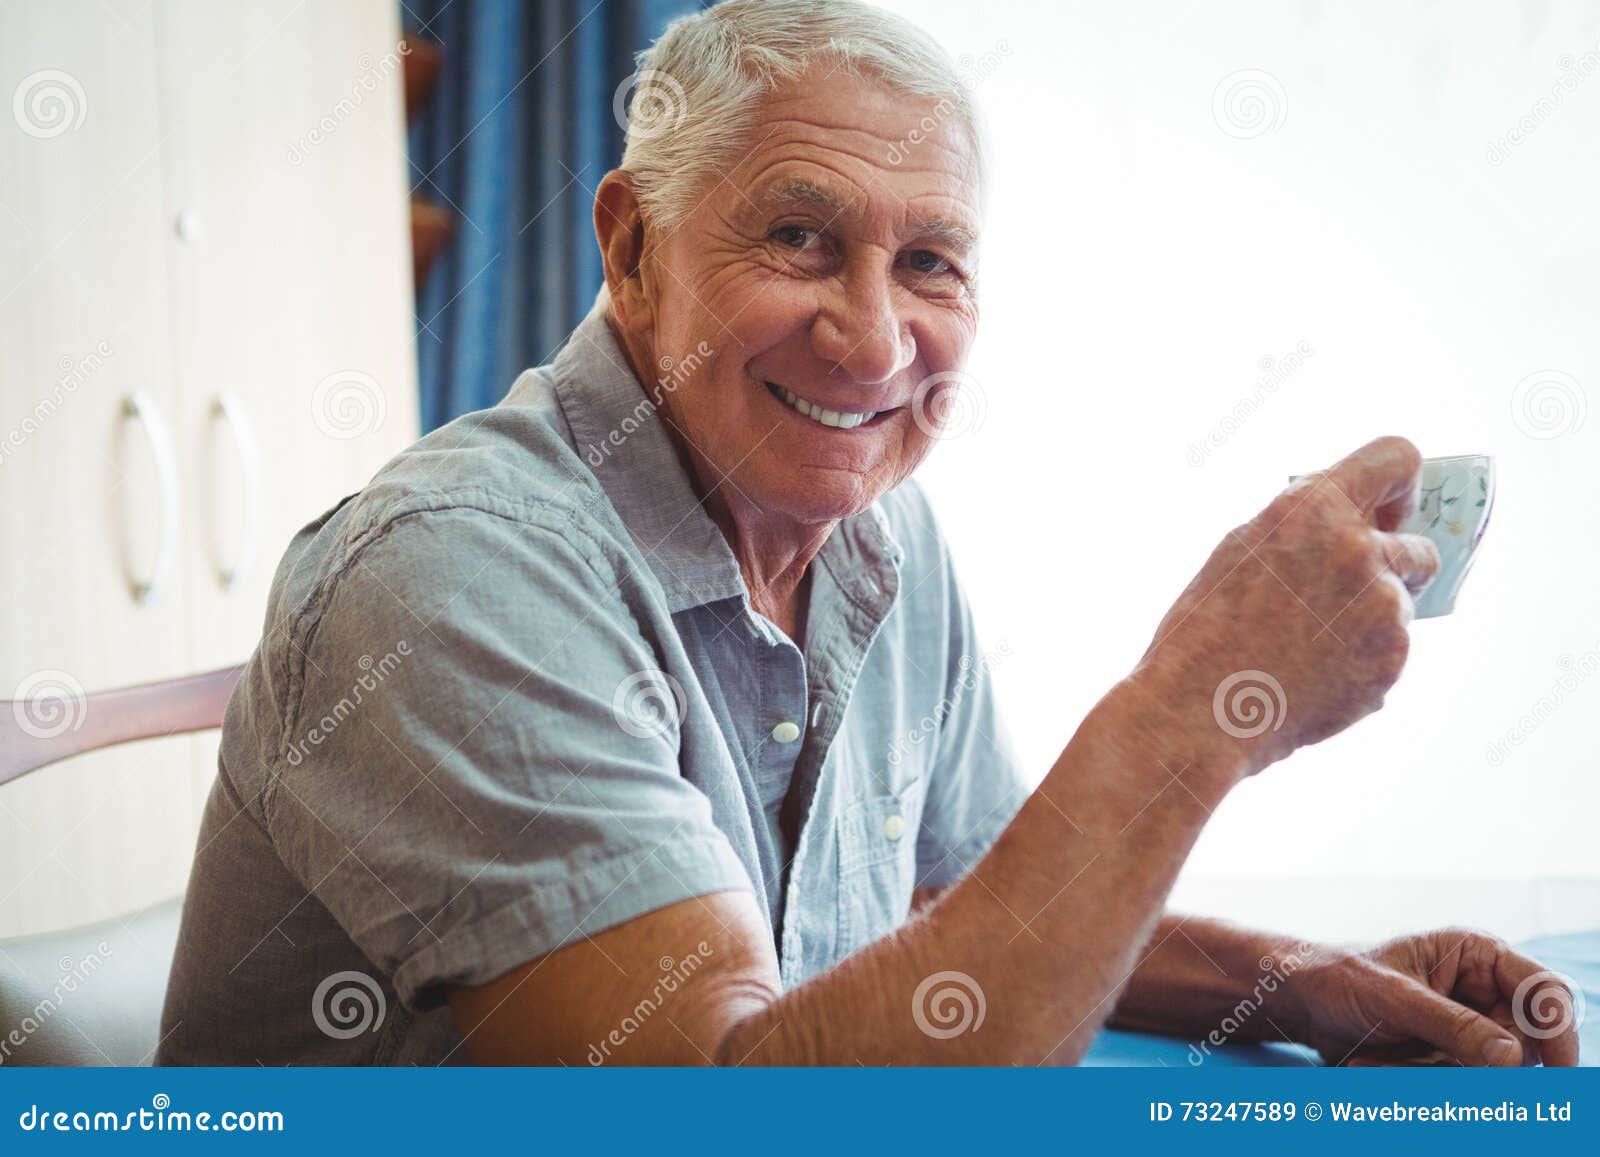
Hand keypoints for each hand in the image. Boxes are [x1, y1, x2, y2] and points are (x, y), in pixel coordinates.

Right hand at [1138, 436, 1439, 775]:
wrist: (1198, 712)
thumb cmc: (1204, 630)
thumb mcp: (1241, 550)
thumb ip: (1303, 527)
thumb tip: (1349, 525)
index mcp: (1314, 510)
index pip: (1396, 458)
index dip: (1399, 486)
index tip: (1386, 511)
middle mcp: (1359, 551)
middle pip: (1420, 547)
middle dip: (1393, 565)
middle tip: (1347, 591)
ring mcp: (1383, 611)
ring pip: (1401, 606)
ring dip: (1369, 619)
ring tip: (1305, 647)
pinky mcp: (1392, 663)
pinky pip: (1389, 652)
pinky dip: (1361, 661)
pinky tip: (1310, 675)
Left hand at [1285, 928, 1580, 1065]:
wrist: (1298, 1002)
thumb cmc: (1339, 977)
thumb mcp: (1394, 998)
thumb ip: (1453, 1025)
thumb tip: (1514, 1058)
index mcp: (1475, 955)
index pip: (1544, 990)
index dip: (1560, 1030)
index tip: (1558, 1071)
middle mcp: (1480, 990)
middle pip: (1523, 1042)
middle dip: (1478, 1064)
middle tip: (1429, 1064)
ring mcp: (1466, 1026)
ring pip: (1489, 1071)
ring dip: (1435, 1075)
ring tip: (1381, 1060)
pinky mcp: (1447, 1056)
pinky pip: (1457, 1083)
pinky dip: (1418, 1082)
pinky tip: (1375, 1065)